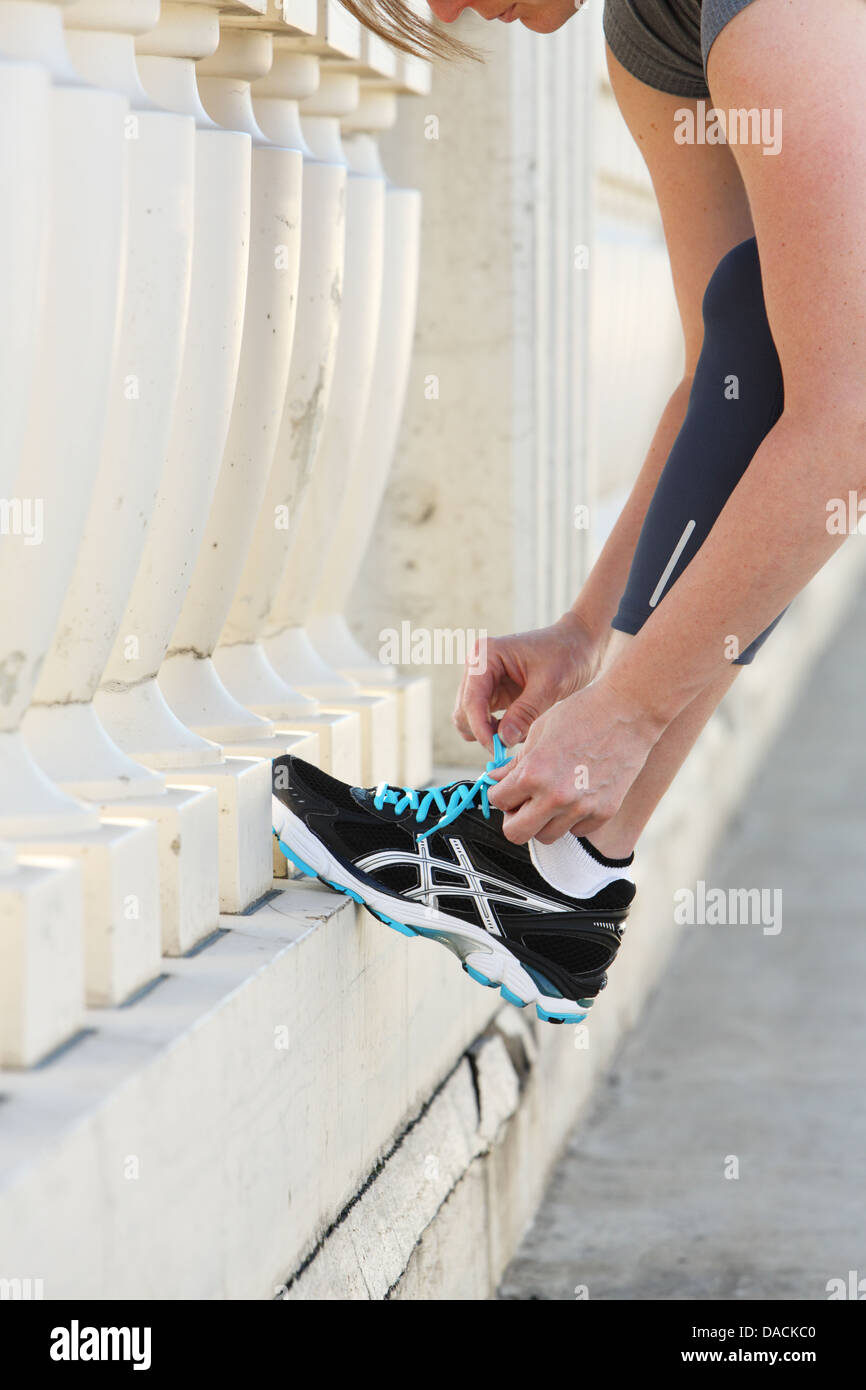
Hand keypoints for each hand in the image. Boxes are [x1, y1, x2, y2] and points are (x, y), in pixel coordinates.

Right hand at [452, 611, 602, 750]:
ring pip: (470, 719)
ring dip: (490, 733)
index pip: (472, 700)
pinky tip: (520, 728)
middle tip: (510, 748)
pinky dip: (498, 730)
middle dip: (484, 733)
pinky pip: (484, 720)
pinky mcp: (493, 692)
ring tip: (520, 734)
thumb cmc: (567, 655)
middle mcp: (478, 666)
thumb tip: (503, 740)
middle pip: (464, 712)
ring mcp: (483, 679)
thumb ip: (525, 713)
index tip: (498, 750)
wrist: (580, 644)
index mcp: (486, 656)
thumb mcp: (549, 685)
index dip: (481, 729)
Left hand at [486, 676, 664, 843]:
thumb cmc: (581, 714)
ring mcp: (582, 808)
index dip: (498, 793)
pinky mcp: (604, 812)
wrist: (627, 711)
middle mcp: (556, 796)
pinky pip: (577, 831)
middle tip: (521, 803)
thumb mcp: (539, 732)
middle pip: (516, 834)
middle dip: (513, 819)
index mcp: (534, 773)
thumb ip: (515, 763)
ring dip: (543, 821)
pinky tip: (576, 795)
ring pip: (547, 836)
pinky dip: (572, 819)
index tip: (506, 787)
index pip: (497, 801)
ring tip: (551, 797)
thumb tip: (494, 780)